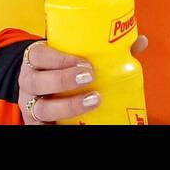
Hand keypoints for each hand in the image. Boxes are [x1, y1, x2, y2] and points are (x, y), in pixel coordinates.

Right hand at [20, 34, 147, 124]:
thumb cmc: (62, 66)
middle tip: (90, 77)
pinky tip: (78, 125)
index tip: (84, 61)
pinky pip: (42, 127)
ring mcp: (30, 103)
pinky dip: (58, 126)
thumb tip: (139, 42)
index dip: (60, 59)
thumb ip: (103, 48)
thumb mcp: (73, 54)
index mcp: (37, 59)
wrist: (41, 82)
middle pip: (38, 81)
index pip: (40, 54)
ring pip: (41, 108)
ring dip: (68, 106)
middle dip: (64, 80)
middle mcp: (30, 81)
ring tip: (94, 100)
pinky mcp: (35, 122)